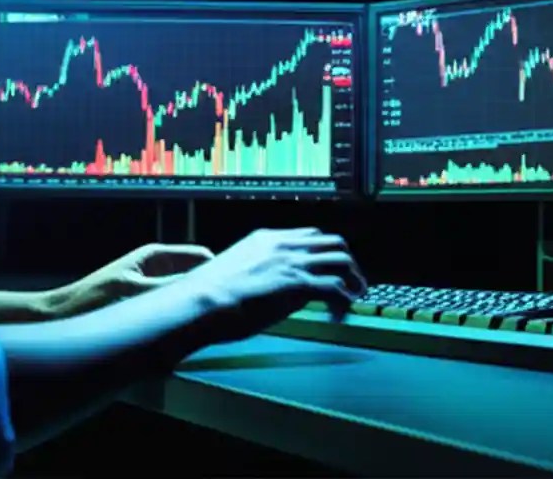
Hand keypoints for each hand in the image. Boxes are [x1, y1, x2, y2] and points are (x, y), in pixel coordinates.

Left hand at [52, 243, 215, 317]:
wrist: (59, 316)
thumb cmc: (93, 300)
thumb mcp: (137, 293)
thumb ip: (172, 290)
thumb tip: (206, 290)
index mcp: (157, 255)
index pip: (203, 257)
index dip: (220, 272)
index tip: (234, 290)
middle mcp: (157, 266)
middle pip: (197, 274)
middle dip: (208, 290)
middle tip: (224, 309)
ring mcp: (152, 283)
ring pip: (186, 292)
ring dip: (193, 304)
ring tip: (206, 321)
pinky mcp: (146, 301)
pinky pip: (173, 305)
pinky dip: (181, 315)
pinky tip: (185, 329)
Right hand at [177, 227, 366, 342]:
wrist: (198, 302)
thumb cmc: (208, 295)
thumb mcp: (238, 271)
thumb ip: (261, 272)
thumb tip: (277, 288)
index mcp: (268, 238)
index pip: (310, 235)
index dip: (325, 253)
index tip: (329, 269)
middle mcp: (284, 245)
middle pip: (334, 242)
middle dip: (348, 263)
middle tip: (352, 283)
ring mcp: (292, 262)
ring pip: (342, 260)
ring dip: (353, 280)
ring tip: (353, 299)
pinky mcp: (297, 284)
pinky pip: (335, 288)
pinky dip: (343, 303)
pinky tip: (337, 317)